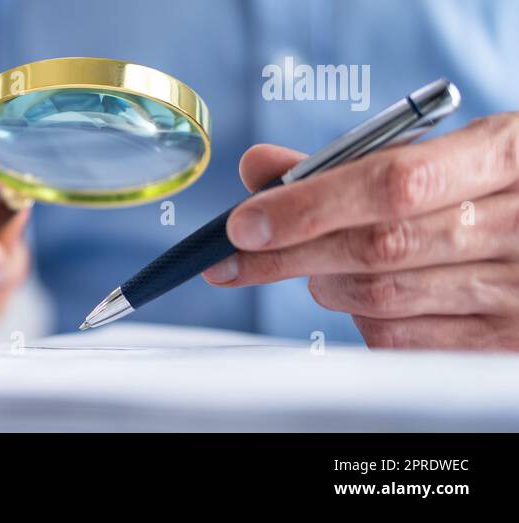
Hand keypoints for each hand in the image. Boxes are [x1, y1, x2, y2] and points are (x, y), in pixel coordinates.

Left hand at [203, 113, 518, 349]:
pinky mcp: (505, 342)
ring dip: (326, 283)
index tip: (244, 222)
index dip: (308, 206)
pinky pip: (400, 339)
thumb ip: (351, 161)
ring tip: (320, 266)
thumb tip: (260, 169)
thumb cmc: (490, 186)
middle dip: (290, 253)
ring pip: (382, 297)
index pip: (392, 182)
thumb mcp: (444, 152)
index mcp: (507, 154)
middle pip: (378, 246)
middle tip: (238, 256)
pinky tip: (367, 296)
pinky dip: (361, 319)